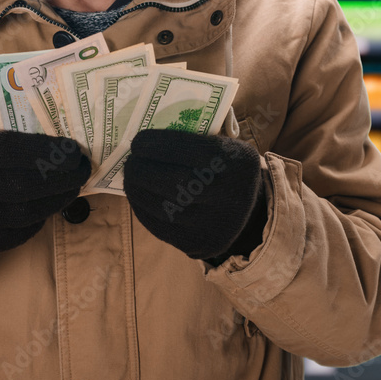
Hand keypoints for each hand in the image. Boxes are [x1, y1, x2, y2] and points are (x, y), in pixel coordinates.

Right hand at [0, 129, 90, 260]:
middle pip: (25, 185)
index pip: (13, 149)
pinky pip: (20, 233)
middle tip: (84, 170)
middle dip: (63, 178)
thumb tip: (63, 150)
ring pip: (27, 212)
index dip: (50, 151)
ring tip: (73, 187)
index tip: (76, 152)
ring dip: (58, 200)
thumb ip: (11, 145)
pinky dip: (40, 220)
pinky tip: (50, 207)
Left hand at [124, 129, 265, 261]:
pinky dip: (143, 210)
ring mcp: (212, 223)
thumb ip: (197, 138)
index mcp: (235, 161)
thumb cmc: (227, 171)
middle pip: (171, 181)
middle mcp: (226, 193)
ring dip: (137, 190)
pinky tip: (138, 197)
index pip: (186, 149)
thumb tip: (148, 136)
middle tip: (130, 163)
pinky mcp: (199, 243)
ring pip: (161, 206)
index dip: (155, 144)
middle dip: (141, 169)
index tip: (137, 142)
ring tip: (131, 179)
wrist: (249, 213)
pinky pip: (160, 227)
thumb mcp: (228, 147)